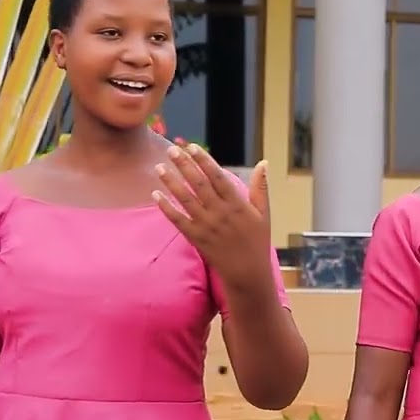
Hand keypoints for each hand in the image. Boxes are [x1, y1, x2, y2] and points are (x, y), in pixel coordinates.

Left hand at [153, 144, 271, 286]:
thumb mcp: (264, 213)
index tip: (192, 147)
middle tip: (171, 150)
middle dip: (184, 165)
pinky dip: (166, 208)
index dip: (204, 160)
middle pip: (198, 184)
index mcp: (237, 204)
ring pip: (185, 199)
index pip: (218, 176)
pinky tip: (155, 195)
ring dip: (171, 182)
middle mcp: (220, 213)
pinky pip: (178, 220)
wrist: (248, 272)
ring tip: (159, 168)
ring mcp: (207, 226)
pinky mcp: (196, 238)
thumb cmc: (257, 241)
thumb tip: (263, 162)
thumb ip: (261, 187)